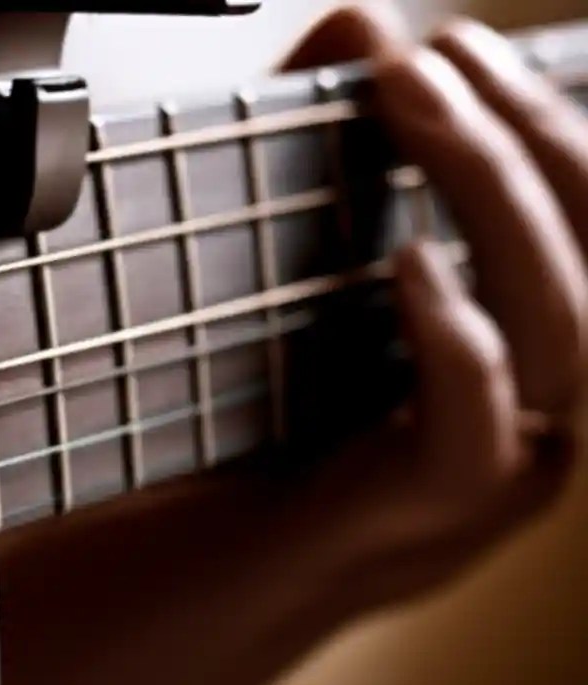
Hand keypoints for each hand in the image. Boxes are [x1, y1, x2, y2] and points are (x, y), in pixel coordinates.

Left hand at [0, 7, 587, 684]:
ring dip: (490, 197)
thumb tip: (362, 20)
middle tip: (437, 57)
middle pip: (585, 251)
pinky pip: (479, 417)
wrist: (227, 539)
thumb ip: (341, 155)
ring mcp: (509, 457)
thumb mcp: (319, 267)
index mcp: (527, 337)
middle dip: (520, 138)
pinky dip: (454, 333)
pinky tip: (408, 260)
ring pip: (557, 319)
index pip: (580, 217)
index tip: (459, 46)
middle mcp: (543, 397)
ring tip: (415, 108)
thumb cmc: (282, 400)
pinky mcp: (446, 502)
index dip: (539, 123)